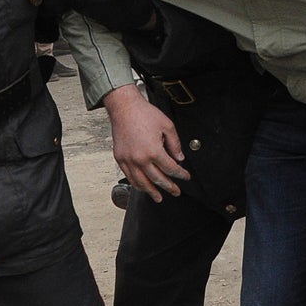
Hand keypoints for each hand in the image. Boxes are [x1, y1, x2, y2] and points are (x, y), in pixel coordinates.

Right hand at [103, 84, 190, 201]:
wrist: (125, 107)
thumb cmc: (145, 114)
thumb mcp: (167, 126)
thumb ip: (175, 144)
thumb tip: (180, 159)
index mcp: (154, 151)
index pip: (171, 169)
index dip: (181, 175)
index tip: (186, 177)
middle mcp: (140, 159)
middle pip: (157, 179)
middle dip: (169, 187)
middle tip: (176, 192)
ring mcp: (128, 160)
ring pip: (141, 182)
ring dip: (151, 192)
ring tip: (158, 197)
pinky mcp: (120, 158)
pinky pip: (129, 176)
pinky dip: (137, 184)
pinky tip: (142, 187)